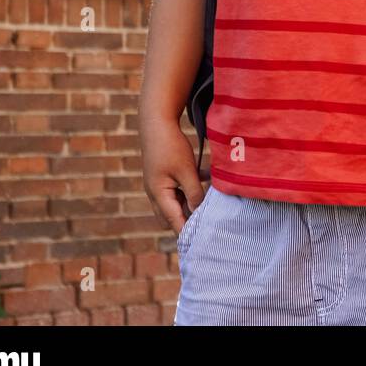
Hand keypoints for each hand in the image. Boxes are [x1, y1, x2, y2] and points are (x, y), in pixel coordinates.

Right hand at [140, 115, 206, 236]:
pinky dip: (191, 188)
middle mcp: (155, 193)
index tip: (200, 243)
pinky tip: (207, 177)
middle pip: (171, 216)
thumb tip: (200, 211)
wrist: (157, 122)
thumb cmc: (171, 146)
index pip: (174, 221)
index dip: (186, 232)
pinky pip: (178, 188)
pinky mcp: (164, 174)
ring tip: (210, 204)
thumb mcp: (186, 171)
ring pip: (176, 202)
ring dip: (191, 203)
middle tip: (206, 225)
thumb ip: (195, 192)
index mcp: (158, 194)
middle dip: (187, 221)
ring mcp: (158, 184)